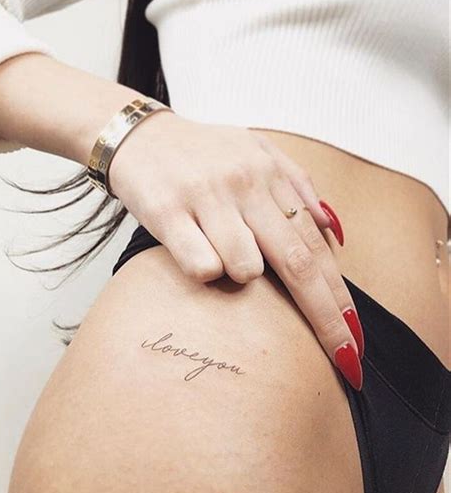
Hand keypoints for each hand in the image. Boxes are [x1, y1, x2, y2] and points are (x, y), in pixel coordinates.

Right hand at [109, 110, 363, 389]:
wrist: (140, 135)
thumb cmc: (202, 153)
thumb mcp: (257, 152)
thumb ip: (299, 185)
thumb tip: (335, 230)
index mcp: (270, 174)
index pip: (314, 244)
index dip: (337, 294)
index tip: (354, 334)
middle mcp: (245, 184)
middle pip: (296, 263)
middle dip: (324, 316)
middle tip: (344, 357)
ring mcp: (207, 198)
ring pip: (245, 268)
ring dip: (242, 277)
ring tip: (220, 252)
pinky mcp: (168, 212)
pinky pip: (201, 266)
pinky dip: (204, 271)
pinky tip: (193, 249)